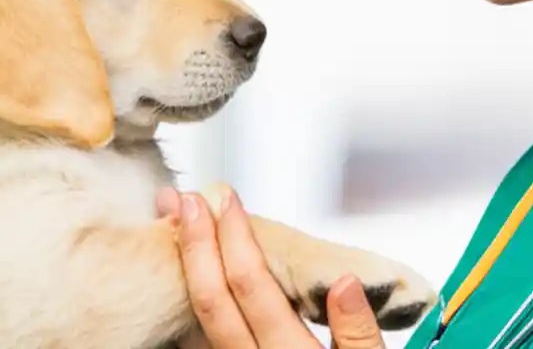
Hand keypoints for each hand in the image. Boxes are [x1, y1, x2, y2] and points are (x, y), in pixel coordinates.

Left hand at [157, 187, 386, 348]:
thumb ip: (359, 333)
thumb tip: (343, 281)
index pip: (252, 289)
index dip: (234, 239)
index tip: (224, 198)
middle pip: (211, 302)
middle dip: (195, 245)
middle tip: (185, 199)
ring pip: (197, 325)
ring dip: (185, 270)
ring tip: (173, 226)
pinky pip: (202, 346)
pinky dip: (192, 306)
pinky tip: (188, 278)